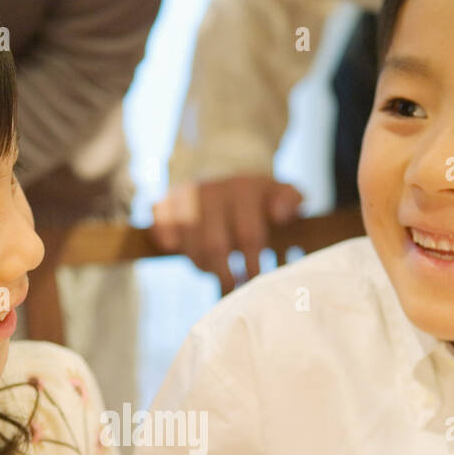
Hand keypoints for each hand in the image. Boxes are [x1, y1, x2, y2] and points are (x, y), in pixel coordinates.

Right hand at [151, 175, 303, 293]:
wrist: (220, 165)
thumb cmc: (257, 193)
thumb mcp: (281, 190)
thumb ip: (291, 200)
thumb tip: (279, 214)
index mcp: (243, 188)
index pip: (248, 236)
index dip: (253, 265)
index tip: (258, 283)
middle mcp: (211, 190)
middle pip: (214, 246)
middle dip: (226, 274)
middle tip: (235, 289)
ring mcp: (184, 196)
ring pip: (189, 246)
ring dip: (203, 266)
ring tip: (216, 271)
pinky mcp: (165, 201)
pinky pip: (162, 232)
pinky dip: (170, 244)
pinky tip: (182, 249)